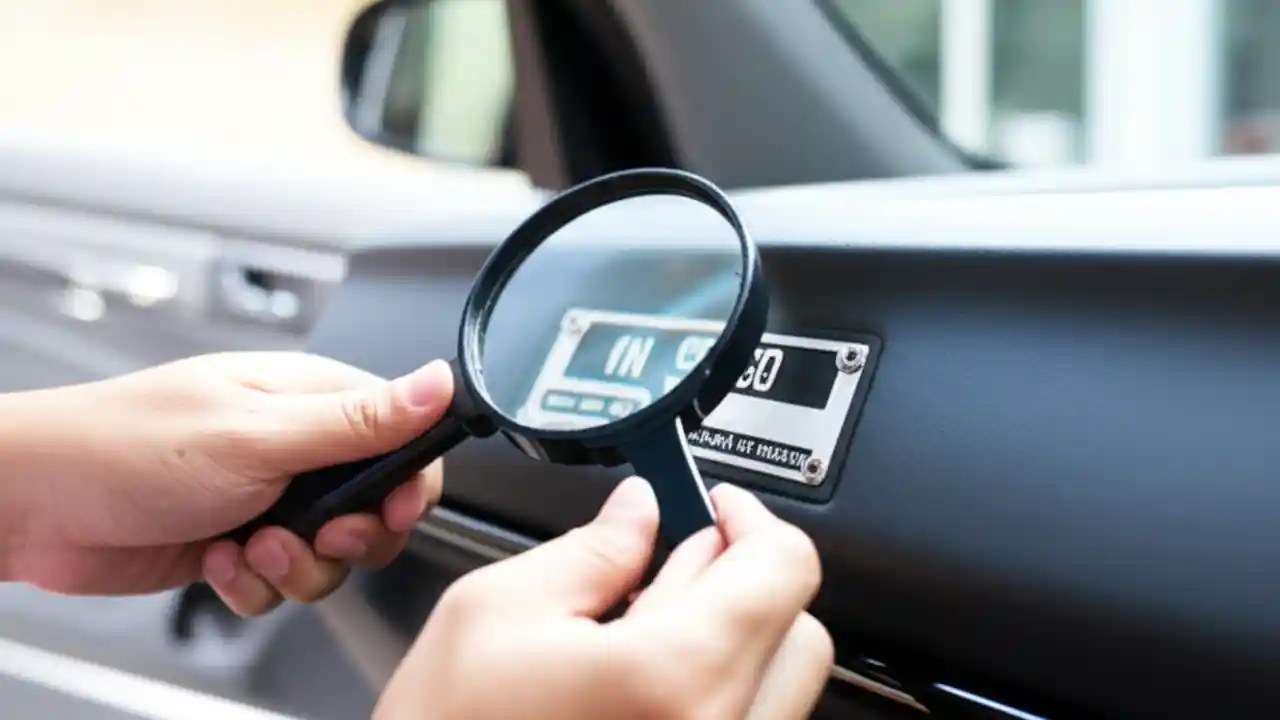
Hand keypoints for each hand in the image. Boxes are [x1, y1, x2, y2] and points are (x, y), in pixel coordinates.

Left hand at [0, 352, 451, 614]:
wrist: (34, 506)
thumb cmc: (127, 447)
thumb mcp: (259, 435)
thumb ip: (358, 420)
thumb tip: (439, 381)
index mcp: (310, 398)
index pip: (404, 437)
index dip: (410, 484)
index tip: (389, 512)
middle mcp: (296, 445)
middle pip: (376, 508)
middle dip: (350, 539)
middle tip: (312, 534)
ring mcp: (267, 495)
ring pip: (331, 555)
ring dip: (294, 567)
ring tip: (247, 545)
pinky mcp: (239, 539)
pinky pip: (283, 580)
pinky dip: (255, 584)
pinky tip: (218, 559)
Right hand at [375, 478, 832, 719]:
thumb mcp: (496, 612)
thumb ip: (593, 548)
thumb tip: (642, 508)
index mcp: (675, 676)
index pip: (786, 569)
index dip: (752, 520)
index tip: (717, 509)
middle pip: (799, 629)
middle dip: (745, 580)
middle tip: (671, 564)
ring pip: (781, 686)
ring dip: (733, 639)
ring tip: (642, 634)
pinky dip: (716, 692)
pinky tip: (642, 687)